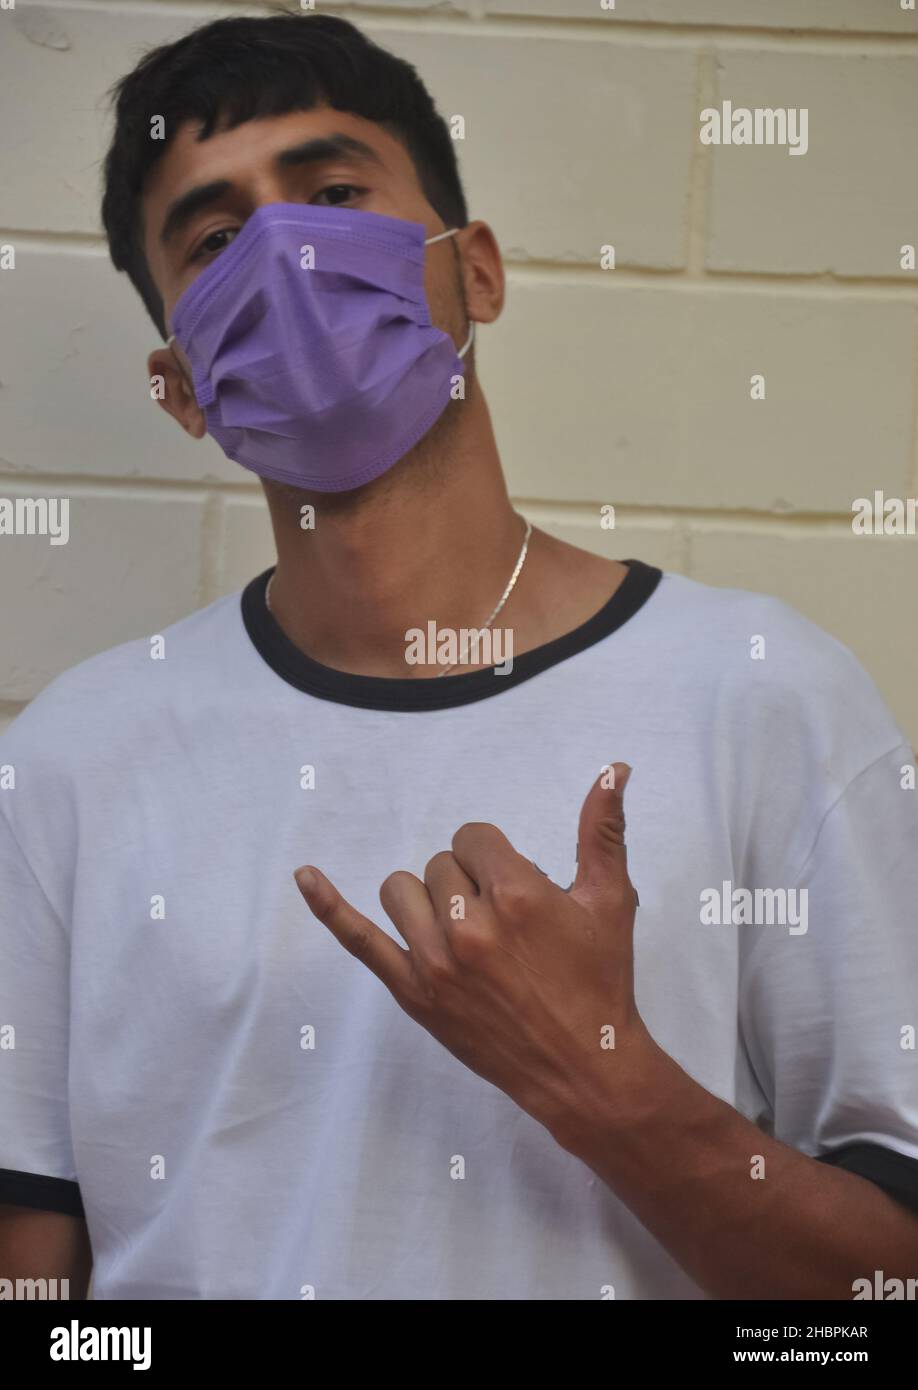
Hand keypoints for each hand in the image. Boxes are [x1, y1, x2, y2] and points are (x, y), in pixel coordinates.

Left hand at [294, 763, 652, 1141]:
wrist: (584, 1066)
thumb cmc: (600, 981)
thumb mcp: (610, 900)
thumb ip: (603, 830)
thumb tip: (615, 768)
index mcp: (517, 895)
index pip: (474, 837)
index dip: (494, 857)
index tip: (515, 887)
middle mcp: (470, 926)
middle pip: (441, 863)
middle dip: (470, 881)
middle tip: (504, 924)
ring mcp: (436, 962)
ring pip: (403, 890)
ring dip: (429, 899)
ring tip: (463, 928)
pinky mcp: (413, 993)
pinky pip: (359, 940)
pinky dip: (329, 907)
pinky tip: (305, 876)